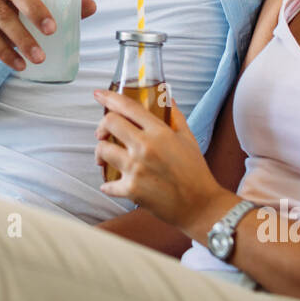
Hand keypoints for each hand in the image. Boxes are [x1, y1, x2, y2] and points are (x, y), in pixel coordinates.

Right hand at [0, 0, 95, 71]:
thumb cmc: (2, 17)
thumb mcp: (28, 10)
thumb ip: (58, 6)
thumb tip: (91, 5)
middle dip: (35, 9)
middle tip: (52, 30)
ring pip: (1, 14)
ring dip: (22, 38)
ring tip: (39, 57)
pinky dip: (4, 51)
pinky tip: (18, 63)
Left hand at [93, 87, 225, 231]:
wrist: (200, 205)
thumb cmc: (195, 172)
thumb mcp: (188, 138)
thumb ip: (175, 116)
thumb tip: (167, 98)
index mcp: (160, 132)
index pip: (128, 107)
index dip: (109, 97)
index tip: (99, 95)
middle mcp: (146, 147)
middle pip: (110, 123)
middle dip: (102, 127)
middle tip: (103, 135)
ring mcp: (137, 168)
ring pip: (103, 150)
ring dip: (101, 154)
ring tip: (106, 159)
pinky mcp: (132, 189)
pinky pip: (108, 184)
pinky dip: (108, 186)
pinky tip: (112, 185)